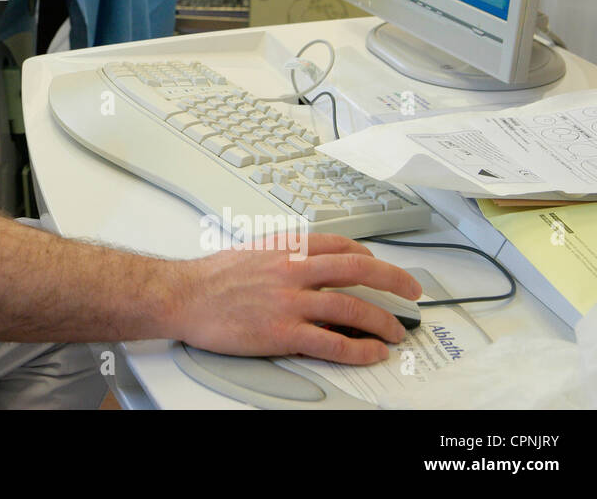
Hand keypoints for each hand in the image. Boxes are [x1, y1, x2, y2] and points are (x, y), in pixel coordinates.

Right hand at [174, 234, 421, 364]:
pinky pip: (332, 343)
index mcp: (288, 247)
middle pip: (359, 270)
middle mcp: (293, 270)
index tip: (383, 268)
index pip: (342, 245)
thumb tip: (314, 261)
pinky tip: (371, 353)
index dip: (371, 257)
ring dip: (383, 321)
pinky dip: (359, 349)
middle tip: (413, 293)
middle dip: (394, 281)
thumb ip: (287, 253)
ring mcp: (290, 302)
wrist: (183, 295)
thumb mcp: (255, 249)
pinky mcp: (282, 333)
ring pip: (352, 308)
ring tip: (396, 332)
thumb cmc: (213, 276)